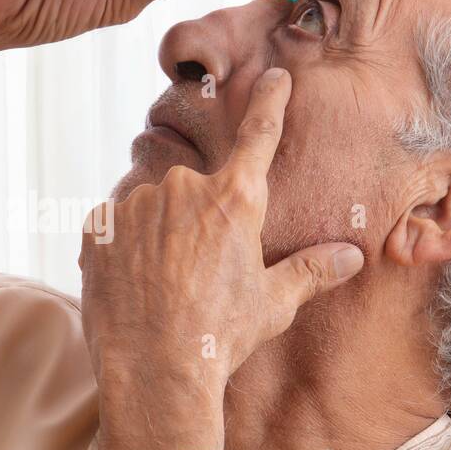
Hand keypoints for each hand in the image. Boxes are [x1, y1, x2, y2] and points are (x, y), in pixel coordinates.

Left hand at [78, 69, 364, 449]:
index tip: (274, 77)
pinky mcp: (97, 227)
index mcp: (235, 199)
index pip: (259, 135)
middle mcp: (183, 189)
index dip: (270, 102)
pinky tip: (131, 284)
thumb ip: (311, 271)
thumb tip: (353, 256)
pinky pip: (113, 225)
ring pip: (150, 206)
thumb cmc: (220, 338)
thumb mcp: (273, 304)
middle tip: (195, 274)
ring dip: (155, 232)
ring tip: (162, 285)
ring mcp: (135, 204)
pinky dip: (121, 247)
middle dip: (195, 220)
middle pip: (194, 188)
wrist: (155, 372)